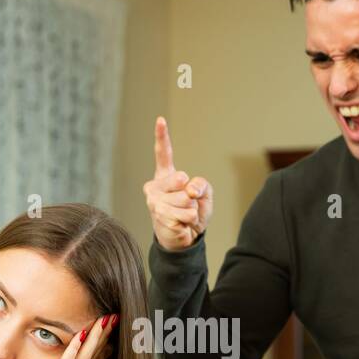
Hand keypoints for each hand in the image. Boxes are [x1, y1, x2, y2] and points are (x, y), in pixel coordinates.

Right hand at [144, 116, 211, 250]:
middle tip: (186, 205)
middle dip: (191, 193)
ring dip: (191, 210)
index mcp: (165, 176)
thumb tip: (189, 188)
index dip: (162, 136)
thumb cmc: (192, 214)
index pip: (163, 154)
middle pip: (181, 179)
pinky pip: (186, 213)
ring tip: (184, 216)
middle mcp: (155, 186)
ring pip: (185, 199)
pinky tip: (181, 224)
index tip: (160, 119)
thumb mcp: (204, 195)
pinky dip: (190, 220)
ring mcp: (155, 201)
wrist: (184, 239)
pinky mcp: (159, 215)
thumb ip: (200, 185)